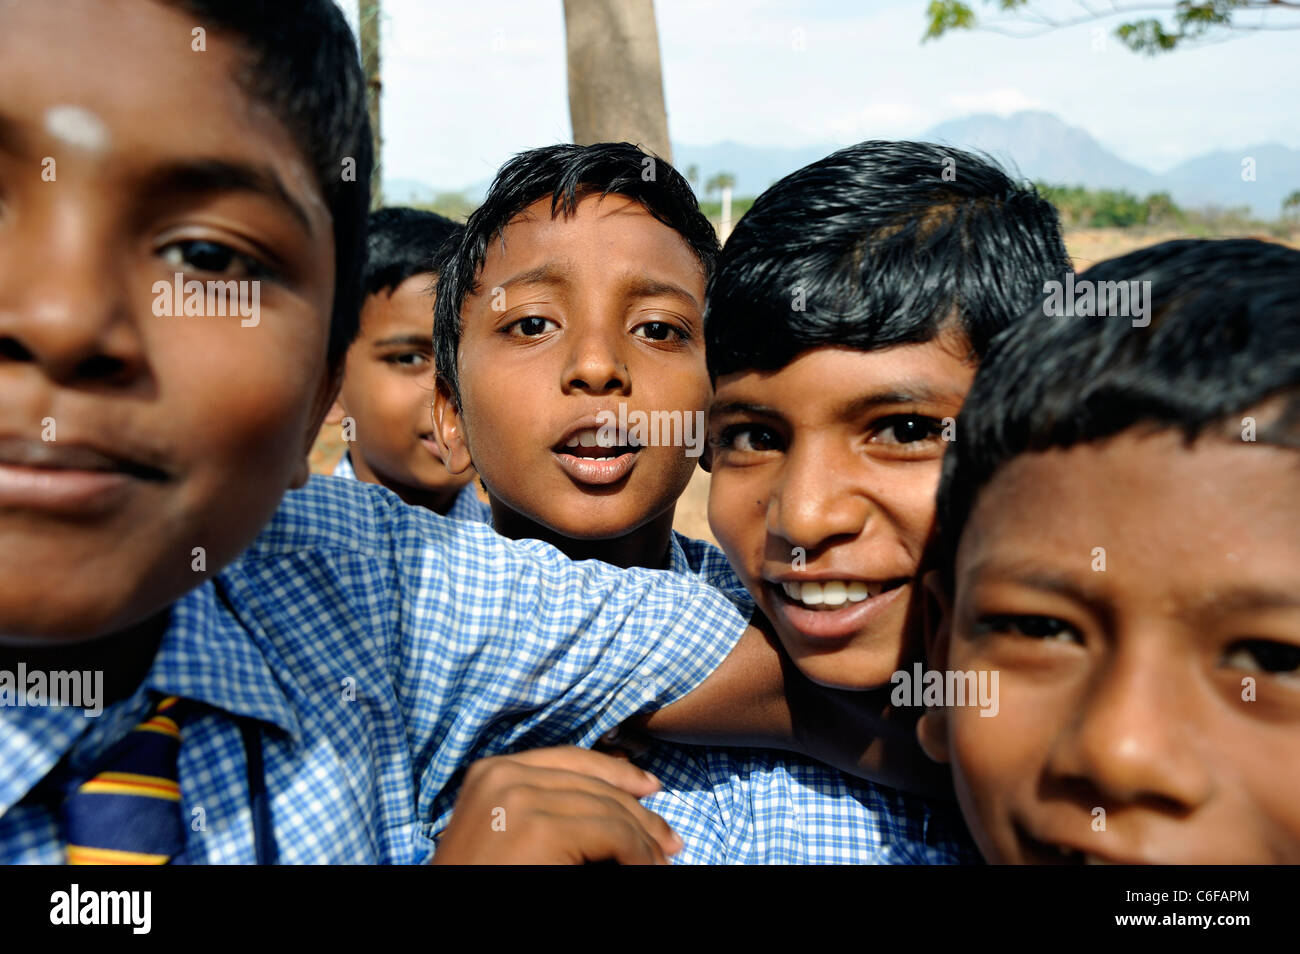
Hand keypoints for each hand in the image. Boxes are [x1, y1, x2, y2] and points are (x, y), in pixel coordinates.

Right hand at [432, 746, 682, 864]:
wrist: (446, 921)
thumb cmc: (484, 877)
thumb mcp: (509, 828)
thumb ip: (548, 806)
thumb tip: (619, 799)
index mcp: (491, 771)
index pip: (570, 760)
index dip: (617, 773)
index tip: (650, 789)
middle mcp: (503, 774)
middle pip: (592, 783)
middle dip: (638, 812)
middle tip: (669, 840)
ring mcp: (518, 797)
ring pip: (608, 809)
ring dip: (642, 839)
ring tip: (662, 861)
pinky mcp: (538, 827)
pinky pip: (610, 834)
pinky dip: (637, 854)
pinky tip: (644, 869)